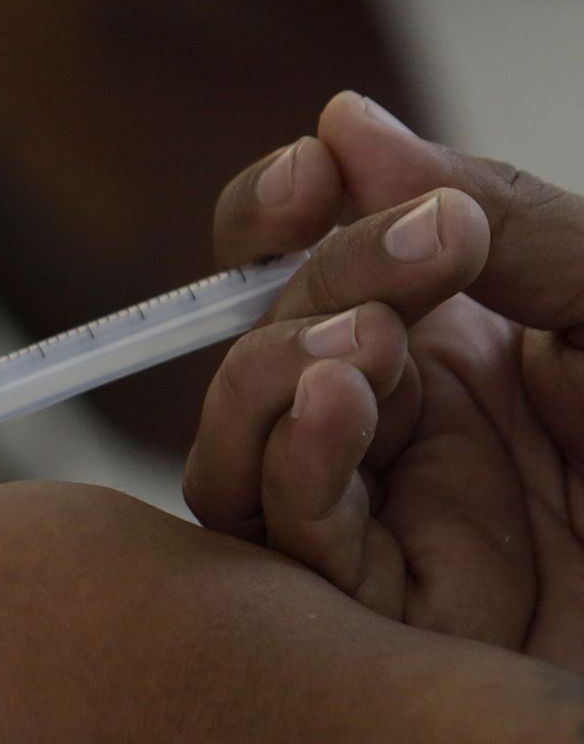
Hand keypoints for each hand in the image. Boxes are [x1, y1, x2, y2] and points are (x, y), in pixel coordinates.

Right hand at [189, 93, 583, 669]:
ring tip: (359, 347)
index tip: (310, 174)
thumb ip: (506, 218)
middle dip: (311, 280)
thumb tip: (348, 125)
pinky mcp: (385, 617)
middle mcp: (402, 427)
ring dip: (266, 376)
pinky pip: (283, 540)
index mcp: (458, 343)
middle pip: (263, 342)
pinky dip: (289, 463)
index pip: (302, 265)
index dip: (276, 213)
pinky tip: (336, 404)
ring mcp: (386, 520)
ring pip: (237, 447)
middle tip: (422, 256)